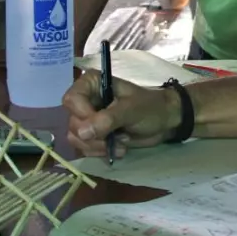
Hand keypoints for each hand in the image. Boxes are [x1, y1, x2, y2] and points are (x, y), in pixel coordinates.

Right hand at [62, 69, 178, 157]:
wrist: (164, 121)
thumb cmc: (150, 108)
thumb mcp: (131, 110)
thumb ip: (107, 119)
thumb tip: (82, 132)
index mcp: (91, 83)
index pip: (72, 100)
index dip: (84, 116)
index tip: (103, 127)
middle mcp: (85, 99)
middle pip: (73, 122)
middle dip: (95, 136)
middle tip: (116, 138)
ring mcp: (87, 118)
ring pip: (76, 138)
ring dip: (99, 146)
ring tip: (121, 143)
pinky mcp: (92, 135)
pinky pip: (84, 148)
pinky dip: (100, 152)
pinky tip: (119, 148)